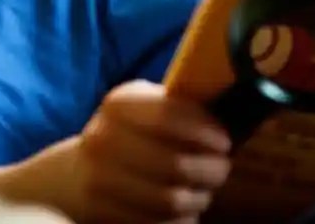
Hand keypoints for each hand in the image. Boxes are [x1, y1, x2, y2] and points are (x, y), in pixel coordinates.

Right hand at [6, 79, 232, 223]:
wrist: (73, 175)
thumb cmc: (132, 134)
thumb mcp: (149, 106)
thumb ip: (184, 104)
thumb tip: (242, 103)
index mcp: (117, 104)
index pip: (168, 117)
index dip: (204, 132)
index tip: (224, 140)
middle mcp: (100, 140)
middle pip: (175, 164)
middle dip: (211, 169)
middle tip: (222, 168)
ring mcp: (96, 182)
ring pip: (170, 199)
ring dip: (199, 196)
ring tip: (206, 189)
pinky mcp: (101, 216)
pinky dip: (181, 219)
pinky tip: (187, 209)